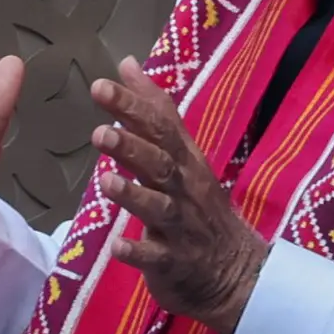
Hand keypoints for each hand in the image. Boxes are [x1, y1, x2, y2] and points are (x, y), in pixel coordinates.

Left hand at [92, 58, 268, 333]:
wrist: (234, 270)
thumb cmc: (198, 205)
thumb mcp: (182, 153)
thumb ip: (154, 110)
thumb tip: (127, 63)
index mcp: (185, 160)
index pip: (160, 126)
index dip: (132, 106)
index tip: (99, 86)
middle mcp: (185, 189)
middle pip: (160, 163)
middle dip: (132, 147)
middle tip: (100, 132)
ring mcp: (182, 227)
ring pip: (158, 207)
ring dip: (133, 194)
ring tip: (106, 181)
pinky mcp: (175, 262)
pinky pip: (157, 257)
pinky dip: (138, 252)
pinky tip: (117, 247)